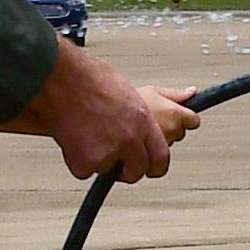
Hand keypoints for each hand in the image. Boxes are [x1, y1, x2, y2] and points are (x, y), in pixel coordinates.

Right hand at [34, 39, 200, 181]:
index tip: (151, 167)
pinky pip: (86, 171)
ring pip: (109, 170)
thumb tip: (189, 93)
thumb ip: (164, 97)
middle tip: (116, 158)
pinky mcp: (87, 163)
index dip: (156, 166)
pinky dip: (78, 161)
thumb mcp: (134, 86)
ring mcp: (109, 153)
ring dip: (99, 160)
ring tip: (87, 134)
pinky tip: (74, 139)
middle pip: (138, 171)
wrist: (60, 80)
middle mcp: (130, 140)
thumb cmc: (90, 78)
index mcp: (145, 122)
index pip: (162, 157)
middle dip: (129, 169)